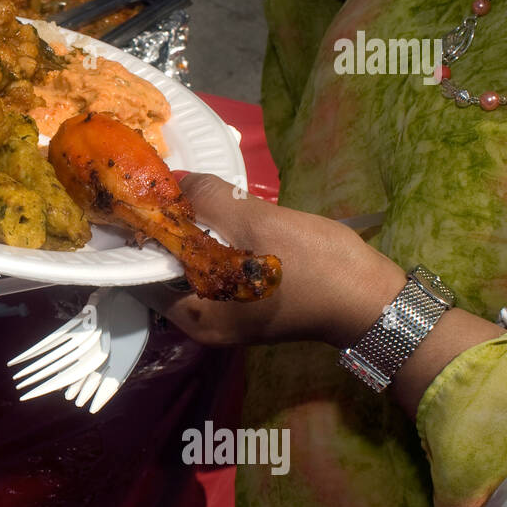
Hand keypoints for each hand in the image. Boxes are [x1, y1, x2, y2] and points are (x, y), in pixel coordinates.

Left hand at [131, 174, 405, 348]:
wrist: (371, 298)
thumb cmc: (313, 265)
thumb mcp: (255, 222)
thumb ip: (207, 199)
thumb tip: (175, 181)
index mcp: (194, 315)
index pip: (140, 274)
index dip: (136, 233)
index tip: (135, 196)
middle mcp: (199, 325)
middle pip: (162, 272)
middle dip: (162, 231)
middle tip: (159, 189)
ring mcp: (222, 319)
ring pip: (188, 270)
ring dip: (187, 236)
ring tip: (185, 197)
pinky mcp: (242, 308)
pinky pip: (211, 274)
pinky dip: (208, 248)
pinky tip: (214, 219)